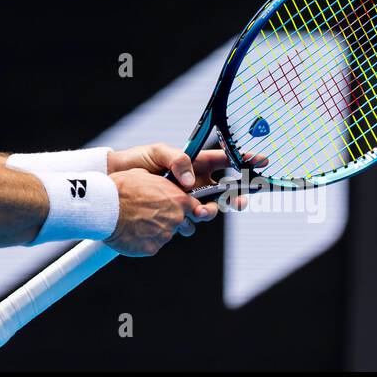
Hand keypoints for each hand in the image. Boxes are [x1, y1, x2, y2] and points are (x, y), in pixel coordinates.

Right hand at [105, 169, 202, 256]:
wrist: (104, 207)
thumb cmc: (121, 188)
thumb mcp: (145, 175)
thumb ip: (161, 185)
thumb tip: (162, 186)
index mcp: (177, 199)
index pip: (195, 207)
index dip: (187, 209)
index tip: (181, 209)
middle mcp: (175, 218)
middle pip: (183, 224)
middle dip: (171, 220)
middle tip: (153, 215)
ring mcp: (164, 235)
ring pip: (166, 234)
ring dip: (155, 230)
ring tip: (137, 221)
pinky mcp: (152, 248)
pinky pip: (152, 245)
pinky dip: (144, 240)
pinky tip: (132, 231)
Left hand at [109, 144, 267, 211]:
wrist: (114, 182)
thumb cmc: (136, 162)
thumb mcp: (156, 152)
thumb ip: (177, 160)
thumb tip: (191, 181)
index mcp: (195, 163)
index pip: (225, 161)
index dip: (245, 161)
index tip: (262, 162)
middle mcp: (195, 183)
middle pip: (224, 192)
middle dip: (234, 198)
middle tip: (238, 203)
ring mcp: (186, 200)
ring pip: (208, 210)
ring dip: (209, 213)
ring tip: (198, 212)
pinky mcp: (175, 214)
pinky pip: (189, 223)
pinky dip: (189, 224)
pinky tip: (180, 222)